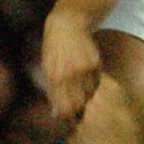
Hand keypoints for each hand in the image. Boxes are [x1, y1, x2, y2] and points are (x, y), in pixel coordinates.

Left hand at [37, 10, 103, 127]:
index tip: (67, 119)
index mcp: (56, 77)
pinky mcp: (96, 63)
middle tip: (75, 109)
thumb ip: (52, 91)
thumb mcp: (47, 69)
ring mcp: (85, 68)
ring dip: (85, 95)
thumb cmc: (52, 48)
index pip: (65, 108)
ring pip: (90, 93)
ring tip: (79, 89)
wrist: (67, 24)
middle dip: (77, 109)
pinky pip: (96, 81)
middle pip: (79, 103)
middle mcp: (71, 74)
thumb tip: (56, 114)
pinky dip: (92, 83)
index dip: (67, 116)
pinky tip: (85, 76)